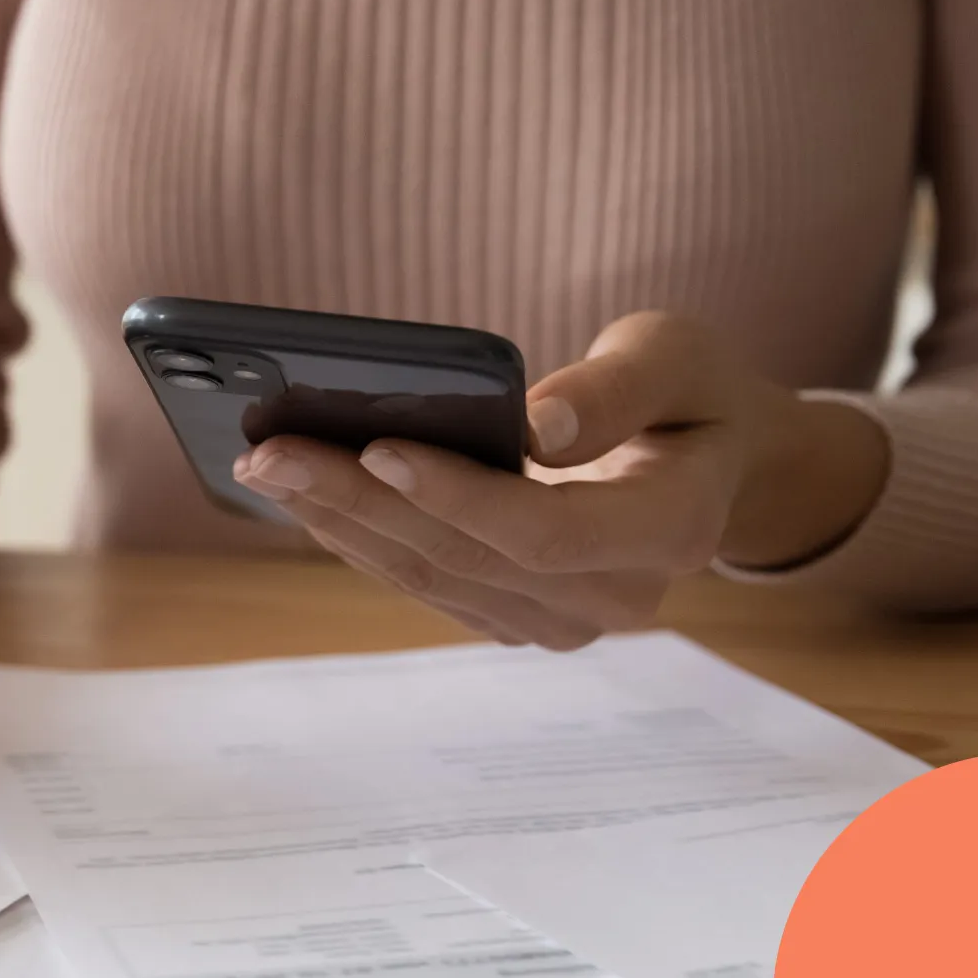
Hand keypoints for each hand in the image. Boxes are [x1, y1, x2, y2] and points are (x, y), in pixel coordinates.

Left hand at [232, 311, 888, 649]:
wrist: (712, 463)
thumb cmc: (693, 396)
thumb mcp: (679, 357)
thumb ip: (617, 388)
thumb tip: (534, 424)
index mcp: (670, 532)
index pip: (543, 532)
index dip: (455, 495)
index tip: (377, 444)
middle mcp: (614, 598)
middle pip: (465, 560)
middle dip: (360, 503)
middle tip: (269, 449)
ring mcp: (560, 620)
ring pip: (432, 579)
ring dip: (340, 524)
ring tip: (265, 465)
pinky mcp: (515, 617)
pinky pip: (426, 583)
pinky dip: (359, 537)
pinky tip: (301, 493)